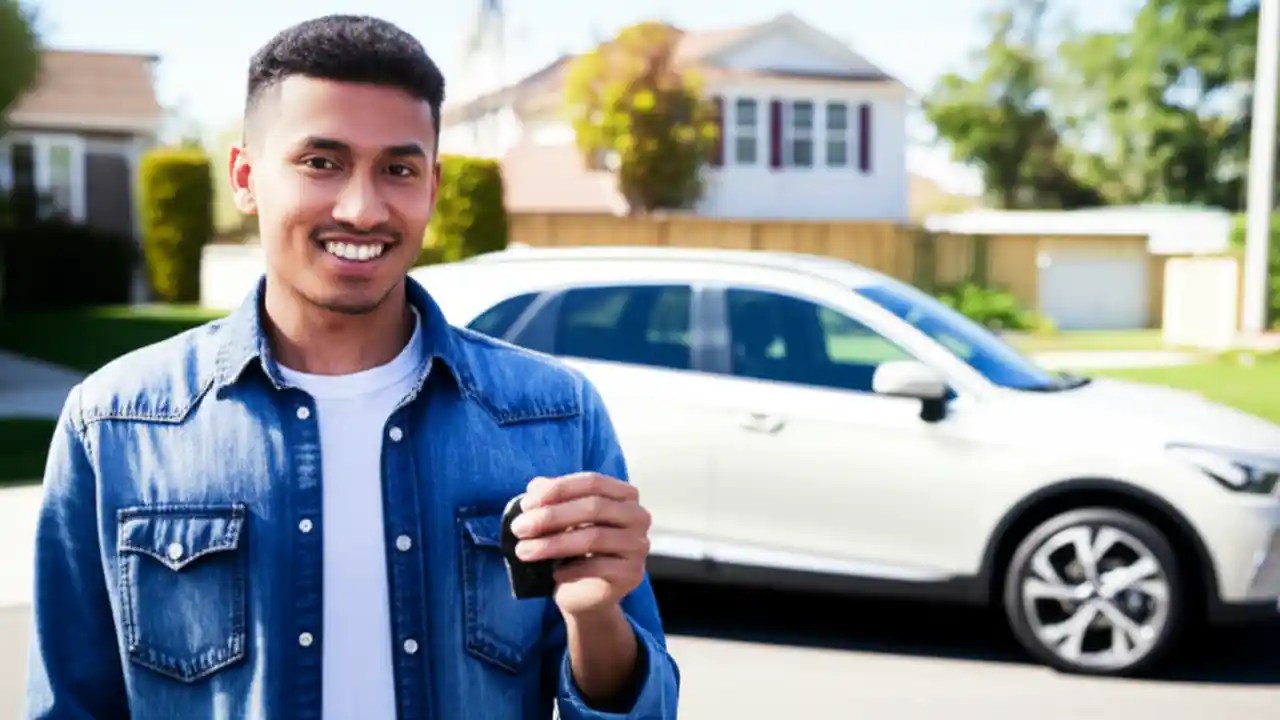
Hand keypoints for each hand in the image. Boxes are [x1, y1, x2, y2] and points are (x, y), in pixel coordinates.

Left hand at [509, 472, 651, 616]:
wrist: (584, 593)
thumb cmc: (573, 549)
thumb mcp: (560, 519)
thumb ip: (550, 499)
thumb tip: (534, 487)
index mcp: (624, 495)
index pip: (592, 482)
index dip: (558, 489)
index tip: (526, 503)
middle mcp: (638, 516)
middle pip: (594, 507)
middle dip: (550, 516)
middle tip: (519, 528)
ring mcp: (638, 545)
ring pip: (593, 537)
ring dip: (552, 544)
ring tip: (524, 551)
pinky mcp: (632, 573)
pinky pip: (598, 567)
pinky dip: (570, 569)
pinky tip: (553, 572)